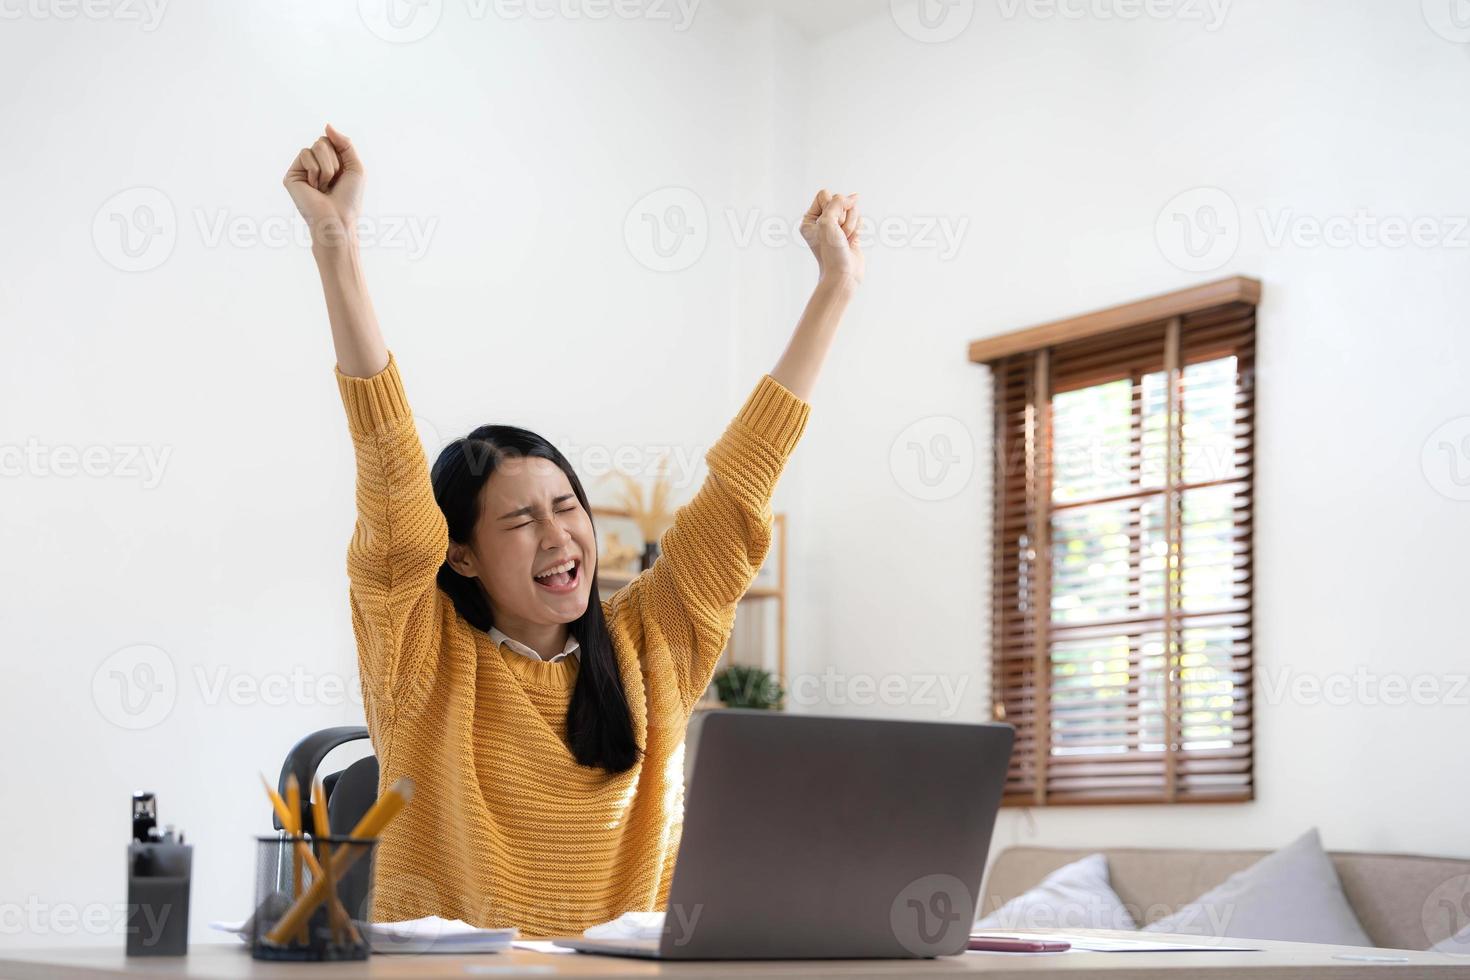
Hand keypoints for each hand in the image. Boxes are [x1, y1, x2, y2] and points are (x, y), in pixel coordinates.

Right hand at [282, 124, 364, 248]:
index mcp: (329, 164)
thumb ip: (345, 143)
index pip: (332, 140)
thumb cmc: (349, 199)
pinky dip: (316, 170)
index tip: (343, 174)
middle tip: (334, 182)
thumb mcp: (355, 167)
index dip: (342, 154)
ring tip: (325, 186)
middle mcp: (314, 165)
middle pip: (323, 140)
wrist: (338, 219)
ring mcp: (302, 170)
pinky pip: (305, 154)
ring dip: (328, 167)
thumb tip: (327, 125)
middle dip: (335, 160)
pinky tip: (314, 187)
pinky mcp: (291, 176)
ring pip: (316, 146)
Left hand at [799, 189, 862, 286]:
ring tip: (846, 239)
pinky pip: (858, 218)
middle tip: (839, 235)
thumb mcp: (828, 222)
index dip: (832, 206)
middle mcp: (822, 221)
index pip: (824, 195)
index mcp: (810, 219)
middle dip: (843, 217)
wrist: (843, 275)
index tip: (832, 224)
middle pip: (840, 201)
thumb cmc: (831, 252)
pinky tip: (851, 241)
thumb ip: (837, 202)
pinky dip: (857, 229)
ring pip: (852, 209)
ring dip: (851, 224)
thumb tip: (854, 197)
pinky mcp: (849, 231)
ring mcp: (836, 226)